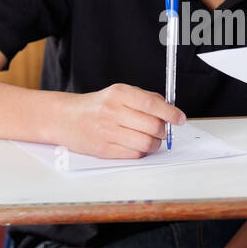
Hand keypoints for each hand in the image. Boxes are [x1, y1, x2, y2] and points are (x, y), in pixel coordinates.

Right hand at [63, 85, 185, 158]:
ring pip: (146, 143)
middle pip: (153, 126)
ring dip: (155, 143)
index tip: (180, 118)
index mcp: (119, 94)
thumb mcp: (118, 93)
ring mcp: (108, 132)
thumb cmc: (97, 106)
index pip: (152, 104)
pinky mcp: (104, 150)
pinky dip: (141, 151)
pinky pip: (134, 154)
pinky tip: (136, 145)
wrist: (66, 118)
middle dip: (164, 130)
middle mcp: (113, 112)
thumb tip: (169, 109)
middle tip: (163, 129)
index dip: (170, 113)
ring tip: (151, 139)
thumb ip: (144, 99)